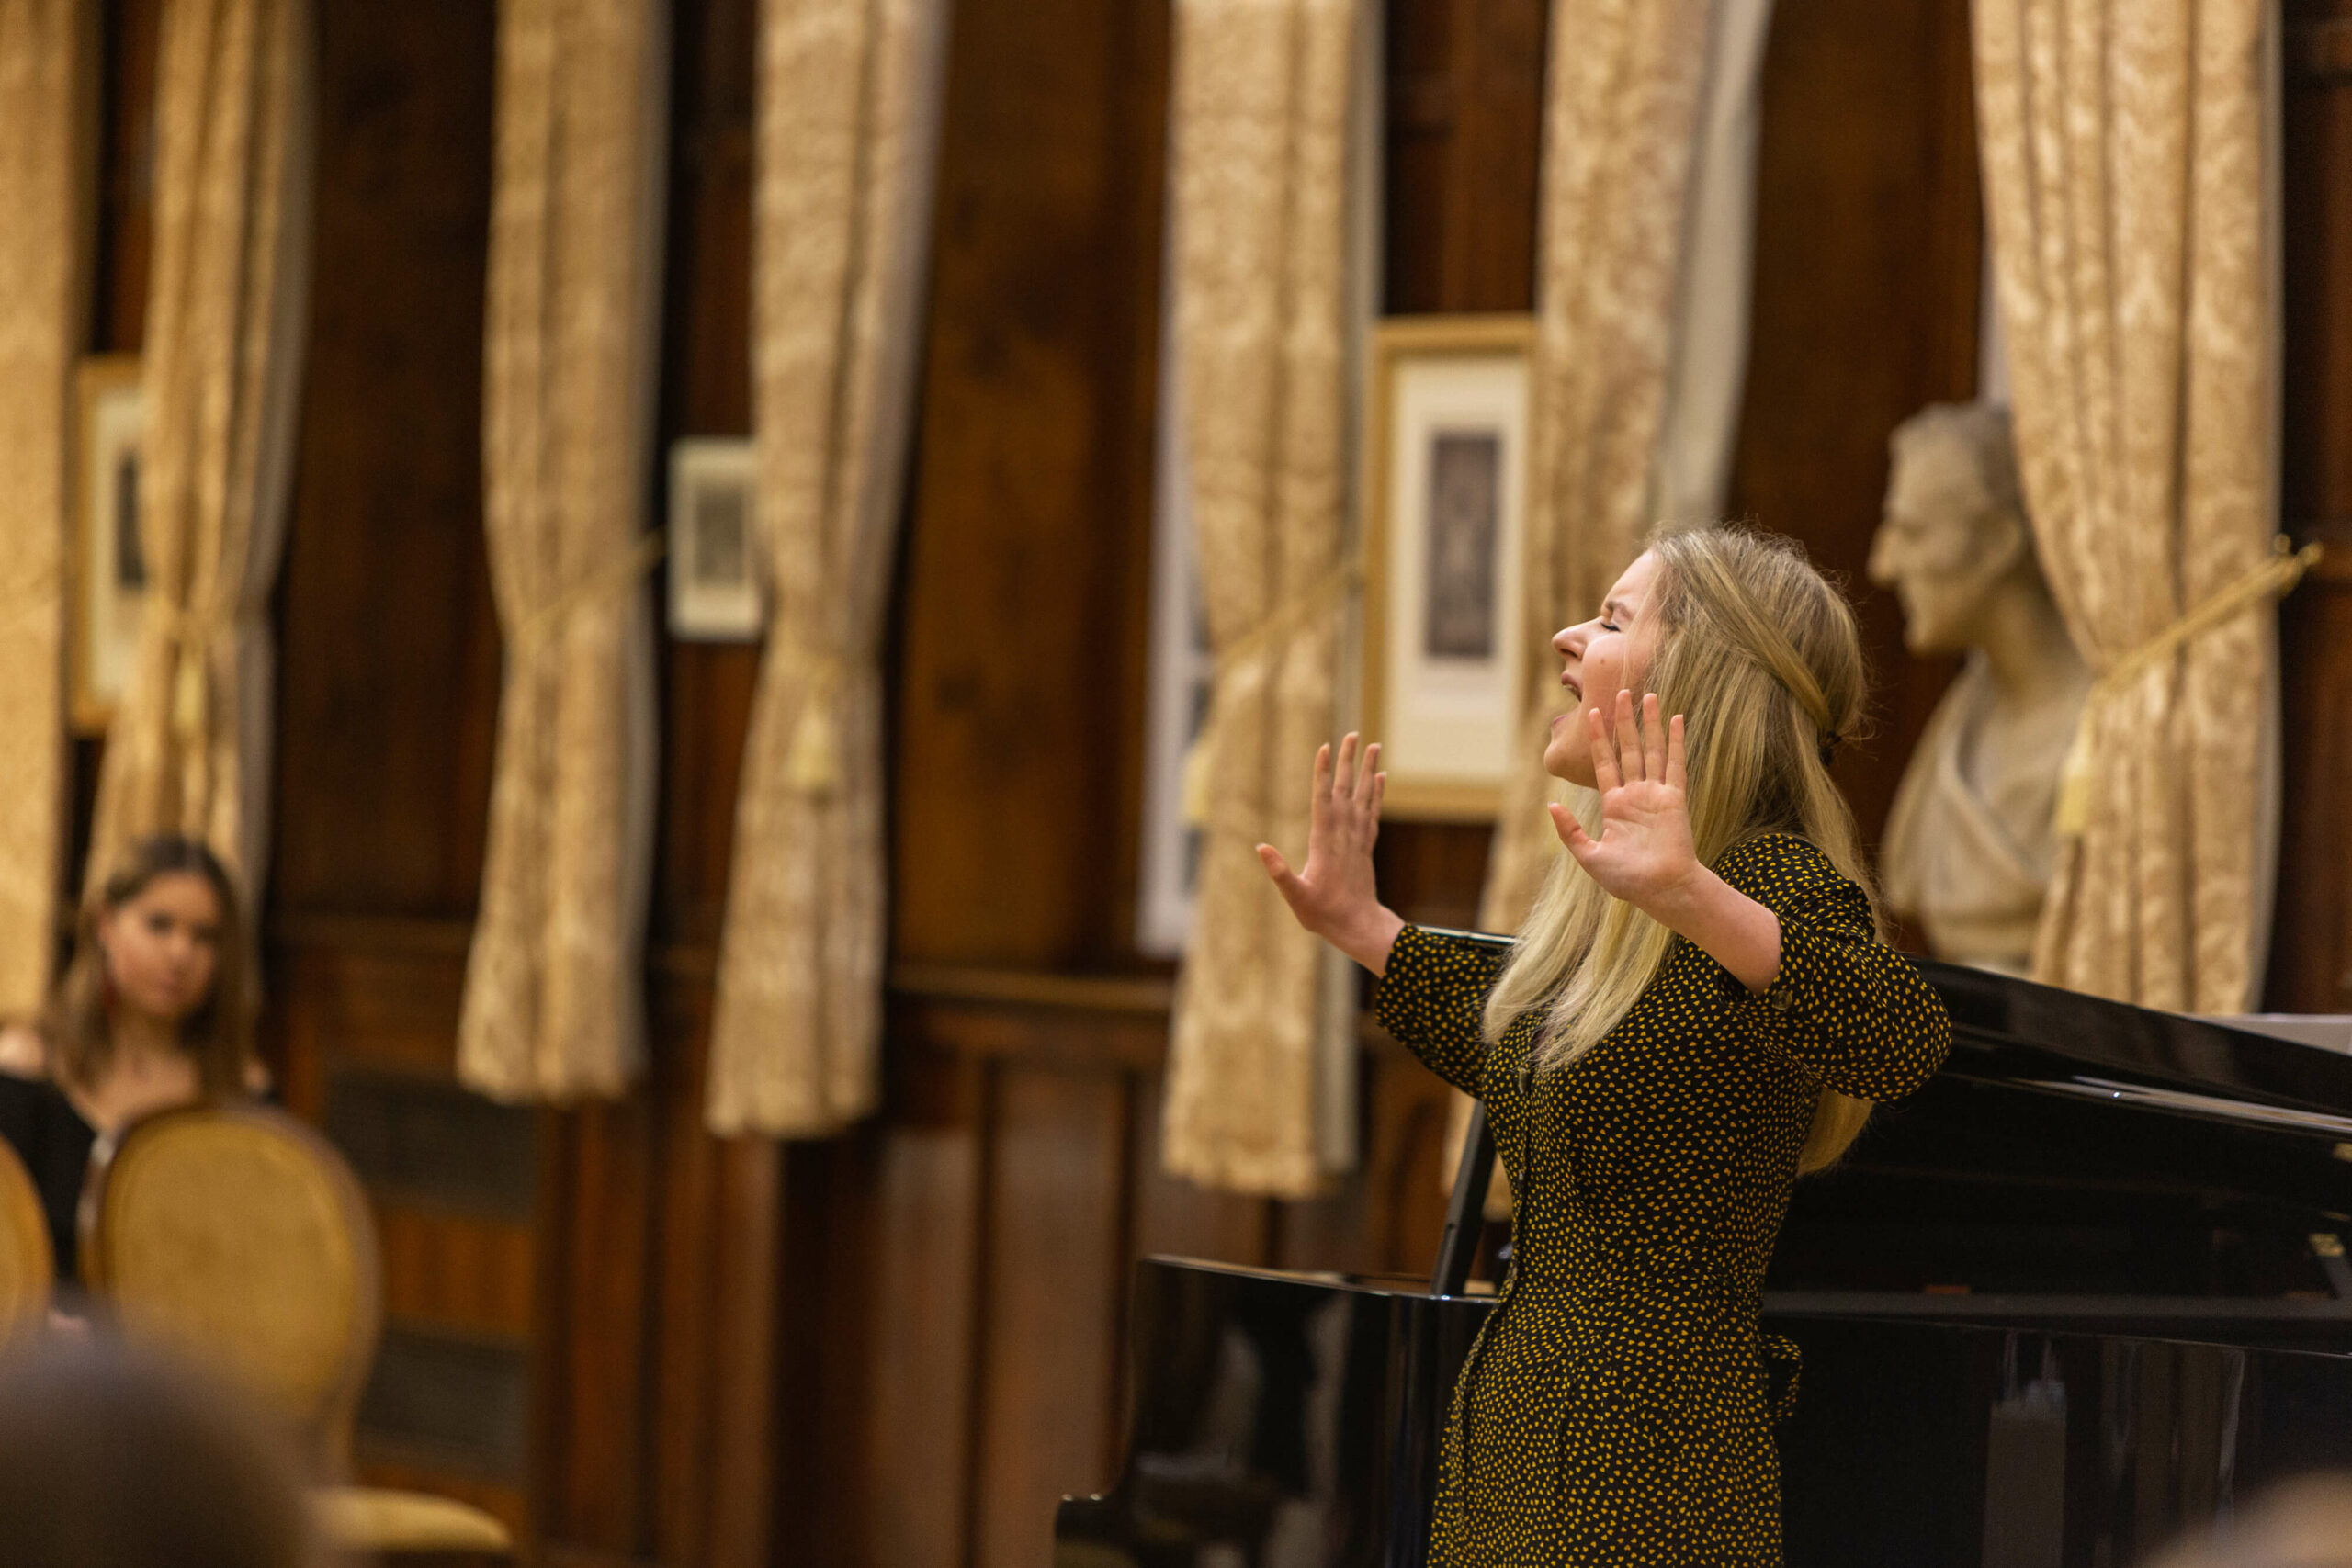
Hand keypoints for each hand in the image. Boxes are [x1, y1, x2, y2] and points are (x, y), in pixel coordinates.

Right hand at [1258, 733, 1405, 973]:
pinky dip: (1376, 793)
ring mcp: (1358, 839)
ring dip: (1367, 769)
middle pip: (1346, 790)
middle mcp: (1344, 835)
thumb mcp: (1297, 897)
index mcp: (1325, 842)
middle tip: (1351, 733)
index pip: (1323, 800)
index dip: (1323, 773)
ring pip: (1364, 797)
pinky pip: (1372, 813)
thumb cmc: (1324, 914)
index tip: (1325, 748)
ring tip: (1373, 744)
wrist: (1359, 927)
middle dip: (1348, 761)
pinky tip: (1379, 777)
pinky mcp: (1366, 846)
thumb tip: (1260, 847)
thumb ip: (1279, 873)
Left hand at [1549, 691, 1701, 911]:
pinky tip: (1676, 719)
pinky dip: (1676, 741)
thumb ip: (1569, 831)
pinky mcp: (1675, 799)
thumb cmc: (1627, 880)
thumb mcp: (1589, 855)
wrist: (1660, 890)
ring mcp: (1656, 794)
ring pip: (1652, 750)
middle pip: (1628, 749)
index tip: (1592, 713)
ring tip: (1648, 695)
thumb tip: (1551, 805)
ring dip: (1650, 723)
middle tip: (1620, 690)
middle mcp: (1636, 795)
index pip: (1604, 763)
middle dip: (1623, 721)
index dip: (1598, 739)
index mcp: (1615, 806)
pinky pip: (1676, 765)